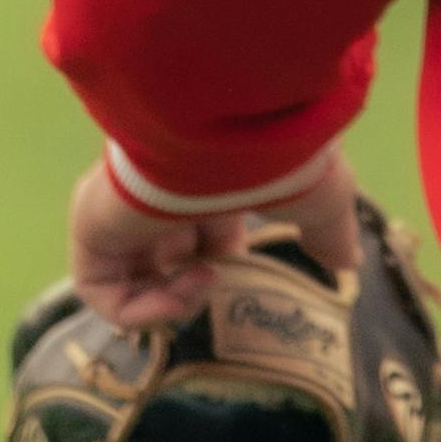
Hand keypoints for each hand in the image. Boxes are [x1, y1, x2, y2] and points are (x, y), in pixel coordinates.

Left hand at [69, 145, 357, 333]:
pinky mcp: (91, 228)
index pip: (198, 220)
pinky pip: (99, 289)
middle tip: (218, 274)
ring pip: (130, 273)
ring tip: (201, 282)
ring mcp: (118, 208)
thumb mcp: (318, 195)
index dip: (222, 252)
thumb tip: (349, 262)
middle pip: (163, 249)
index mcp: (200, 171)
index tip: (243, 259)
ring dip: (171, 298)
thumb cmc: (277, 152)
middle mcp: (153, 187)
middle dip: (195, 275)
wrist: (227, 130)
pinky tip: (181, 293)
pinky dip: (140, 311)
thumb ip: (330, 230)